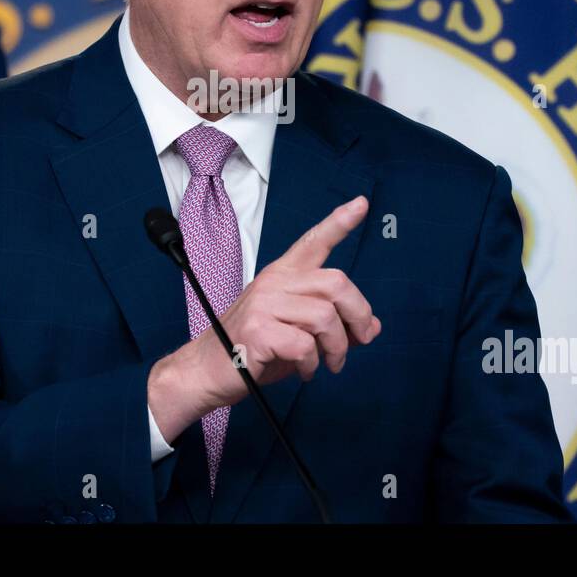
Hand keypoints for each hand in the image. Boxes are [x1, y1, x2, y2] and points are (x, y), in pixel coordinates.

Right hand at [148, 196, 380, 441]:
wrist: (205, 372)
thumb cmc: (251, 350)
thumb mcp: (298, 333)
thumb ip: (333, 325)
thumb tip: (371, 327)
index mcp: (282, 275)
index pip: (314, 241)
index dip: (340, 222)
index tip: (361, 204)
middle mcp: (274, 282)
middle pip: (336, 283)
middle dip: (359, 315)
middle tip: (359, 340)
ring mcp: (264, 304)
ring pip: (325, 317)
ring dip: (336, 348)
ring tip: (329, 363)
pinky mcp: (259, 330)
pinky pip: (305, 345)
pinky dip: (312, 365)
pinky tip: (304, 371)